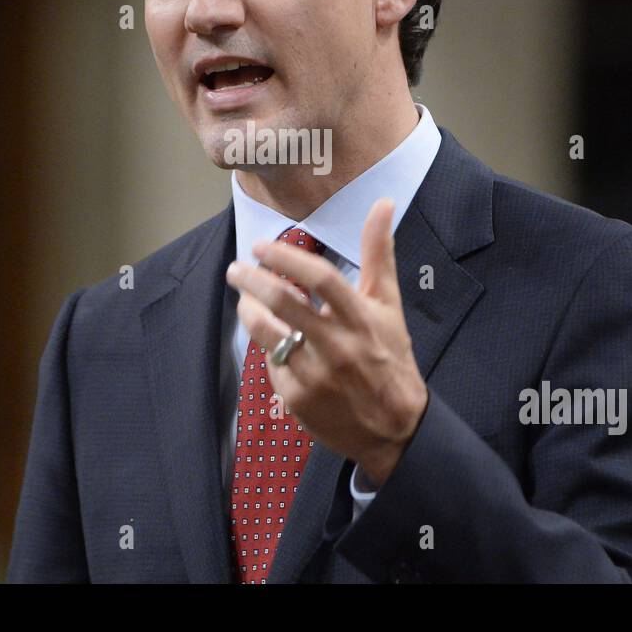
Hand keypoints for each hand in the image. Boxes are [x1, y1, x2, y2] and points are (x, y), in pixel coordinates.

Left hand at [225, 197, 428, 485]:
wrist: (394, 428)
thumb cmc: (390, 356)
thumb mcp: (389, 304)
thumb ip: (379, 253)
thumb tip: (383, 203)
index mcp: (361, 318)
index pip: (321, 278)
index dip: (287, 258)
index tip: (262, 246)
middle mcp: (338, 345)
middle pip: (284, 302)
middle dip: (252, 280)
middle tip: (236, 268)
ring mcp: (316, 374)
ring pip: (267, 334)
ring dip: (249, 311)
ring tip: (245, 298)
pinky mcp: (298, 399)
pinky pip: (271, 364)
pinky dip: (267, 346)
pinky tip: (269, 338)